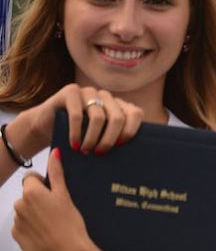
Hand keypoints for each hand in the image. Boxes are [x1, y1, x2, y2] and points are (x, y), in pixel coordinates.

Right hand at [10, 84, 143, 156]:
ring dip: (92, 138)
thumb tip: (135, 159)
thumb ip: (116, 140)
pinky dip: (77, 133)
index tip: (120, 147)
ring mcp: (89, 91)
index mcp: (119, 105)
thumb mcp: (100, 137)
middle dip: (110, 139)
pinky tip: (74, 145)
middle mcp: (106, 96)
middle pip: (118, 118)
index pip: (135, 114)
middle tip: (100, 153)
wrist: (46, 126)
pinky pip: (77, 115)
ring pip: (98, 117)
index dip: (130, 131)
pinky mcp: (70, 91)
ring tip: (85, 151)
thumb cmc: (78, 136)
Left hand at [12, 148, 102, 250]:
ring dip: (35, 215)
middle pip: (28, 196)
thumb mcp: (66, 195)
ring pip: (26, 212)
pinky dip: (33, 230)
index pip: (31, 178)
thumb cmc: (70, 225)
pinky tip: (46, 234)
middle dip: (39, 201)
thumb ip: (57, 173)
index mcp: (31, 192)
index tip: (53, 193)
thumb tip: (55, 153)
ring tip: (53, 225)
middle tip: (57, 211)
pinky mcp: (17, 237)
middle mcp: (20, 205)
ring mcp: (17, 222)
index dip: (43, 184)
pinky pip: (23, 228)